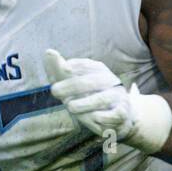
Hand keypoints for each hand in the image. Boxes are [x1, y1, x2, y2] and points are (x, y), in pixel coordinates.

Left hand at [45, 49, 171, 153]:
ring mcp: (118, 97)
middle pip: (92, 81)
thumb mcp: (75, 84)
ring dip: (86, 103)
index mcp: (99, 71)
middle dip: (73, 85)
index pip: (88, 66)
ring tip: (70, 107)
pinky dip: (105, 117)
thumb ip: (61, 70)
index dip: (76, 66)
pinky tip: (95, 118)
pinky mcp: (123, 113)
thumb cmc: (91, 97)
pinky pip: (116, 114)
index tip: (63, 68)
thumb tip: (48, 52)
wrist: (120, 117)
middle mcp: (110, 81)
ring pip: (103, 98)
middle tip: (55, 90)